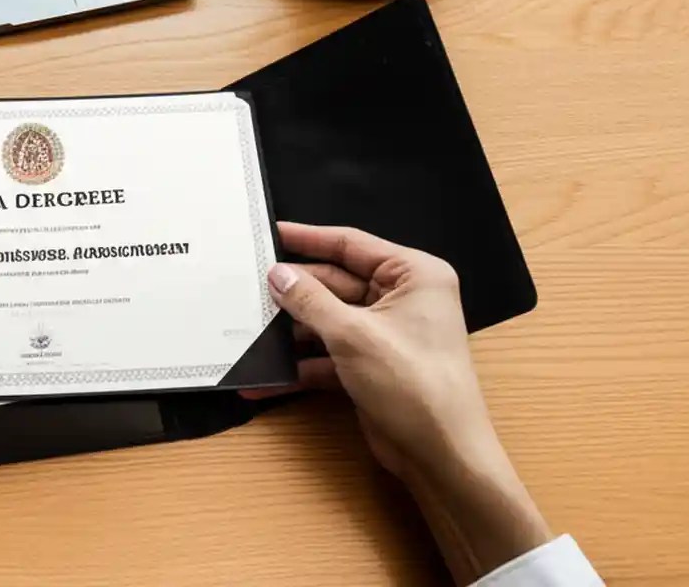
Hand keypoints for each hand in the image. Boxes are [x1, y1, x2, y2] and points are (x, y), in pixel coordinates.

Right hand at [247, 223, 551, 582]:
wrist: (441, 455)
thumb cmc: (413, 384)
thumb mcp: (354, 335)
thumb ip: (311, 301)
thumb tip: (277, 274)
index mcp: (413, 275)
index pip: (352, 245)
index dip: (308, 239)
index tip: (271, 233)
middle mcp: (402, 299)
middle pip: (335, 284)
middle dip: (293, 292)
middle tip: (247, 287)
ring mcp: (385, 335)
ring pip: (327, 321)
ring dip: (291, 332)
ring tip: (246, 330)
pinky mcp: (370, 367)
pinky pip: (327, 356)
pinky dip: (299, 366)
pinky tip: (264, 378)